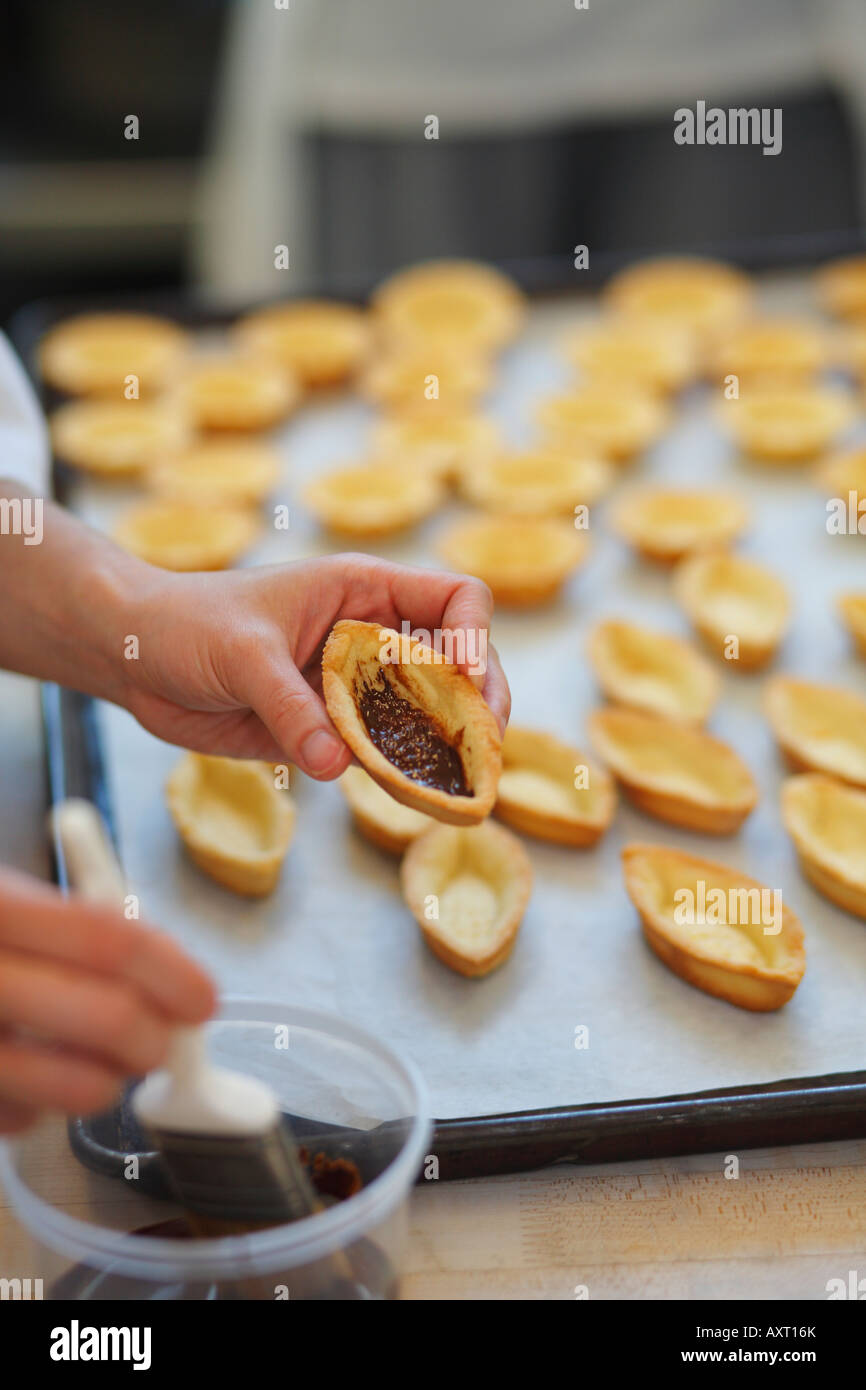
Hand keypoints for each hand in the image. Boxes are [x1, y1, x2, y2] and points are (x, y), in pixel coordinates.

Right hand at [0, 868, 215, 1133]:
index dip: (171, 971)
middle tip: (161, 1046)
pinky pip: (9, 1120)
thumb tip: (165, 974)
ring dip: (102, 1085)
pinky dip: (34, 1110)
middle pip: (104, 1017)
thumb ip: (76, 928)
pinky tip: (25, 1082)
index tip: (202, 1000)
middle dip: (153, 1041)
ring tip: (102, 1070)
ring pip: (63, 1090)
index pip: (109, 938)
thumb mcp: (0, 901)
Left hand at [123, 554, 510, 778]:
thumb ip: (290, 707)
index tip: (464, 679)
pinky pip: (383, 753)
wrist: (140, 660)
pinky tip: (415, 795)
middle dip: (481, 702)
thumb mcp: (242, 655)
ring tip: (466, 784)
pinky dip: (403, 774)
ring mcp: (357, 686)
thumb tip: (337, 764)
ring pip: (429, 714)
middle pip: (460, 663)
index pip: (454, 599)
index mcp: (363, 592)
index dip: (473, 636)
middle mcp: (373, 638)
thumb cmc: (188, 626)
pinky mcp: (332, 730)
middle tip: (485, 747)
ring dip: (450, 745)